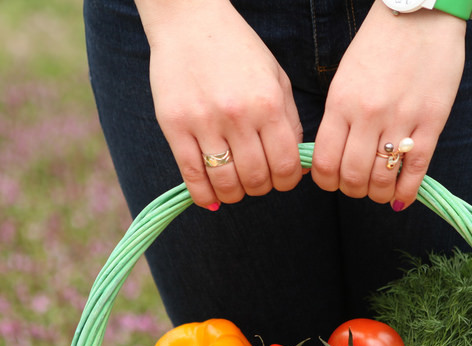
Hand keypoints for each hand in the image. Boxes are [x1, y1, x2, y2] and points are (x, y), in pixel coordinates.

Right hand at [137, 0, 304, 208]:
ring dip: (235, 194)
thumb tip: (297, 165)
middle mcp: (238, 115)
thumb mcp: (276, 79)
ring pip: (226, 183)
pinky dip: (204, 196)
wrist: (189, 21)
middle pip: (257, 178)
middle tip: (257, 181)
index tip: (282, 179)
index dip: (288, 181)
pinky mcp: (174, 126)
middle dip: (262, 188)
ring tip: (235, 188)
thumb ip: (289, 122)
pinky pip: (191, 176)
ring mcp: (204, 122)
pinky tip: (211, 198)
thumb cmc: (238, 50)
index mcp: (268, 104)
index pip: (286, 165)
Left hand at [311, 8, 465, 208]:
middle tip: (358, 186)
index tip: (333, 180)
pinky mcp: (432, 121)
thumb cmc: (379, 45)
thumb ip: (338, 117)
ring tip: (380, 190)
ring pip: (382, 179)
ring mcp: (402, 119)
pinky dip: (407, 191)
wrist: (420, 13)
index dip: (326, 181)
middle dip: (352, 190)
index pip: (324, 162)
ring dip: (378, 194)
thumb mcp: (345, 78)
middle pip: (351, 176)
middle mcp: (368, 114)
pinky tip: (402, 197)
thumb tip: (330, 157)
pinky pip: (417, 170)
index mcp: (341, 102)